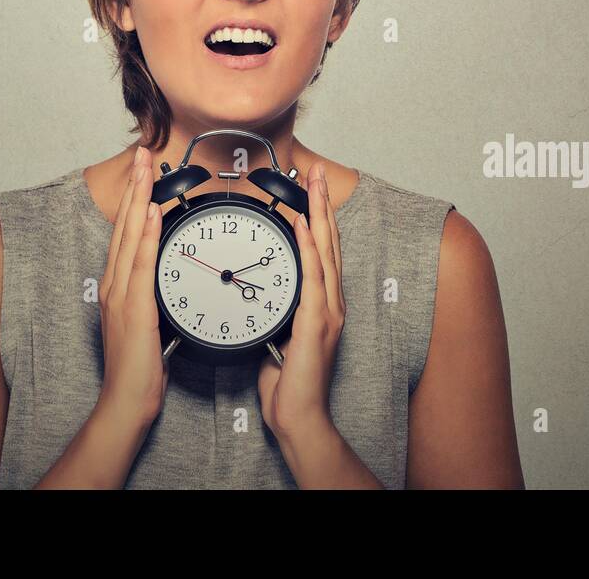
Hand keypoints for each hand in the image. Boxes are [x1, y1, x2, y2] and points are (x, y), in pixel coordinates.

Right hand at [95, 146, 167, 432]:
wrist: (127, 400)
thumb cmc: (140, 366)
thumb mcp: (147, 318)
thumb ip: (151, 291)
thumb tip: (166, 271)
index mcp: (119, 284)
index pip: (128, 231)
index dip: (136, 197)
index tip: (145, 170)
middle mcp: (115, 283)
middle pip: (126, 224)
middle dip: (136, 185)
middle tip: (143, 153)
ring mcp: (122, 293)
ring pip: (132, 235)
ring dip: (140, 198)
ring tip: (146, 168)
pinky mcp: (134, 306)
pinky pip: (142, 263)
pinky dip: (147, 234)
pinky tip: (152, 213)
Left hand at [257, 161, 344, 442]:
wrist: (298, 416)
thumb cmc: (287, 382)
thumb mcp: (278, 332)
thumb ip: (276, 307)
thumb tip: (258, 288)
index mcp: (321, 303)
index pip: (321, 250)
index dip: (317, 216)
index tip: (310, 188)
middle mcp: (330, 302)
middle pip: (328, 242)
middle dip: (323, 203)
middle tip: (318, 171)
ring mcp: (327, 312)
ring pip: (325, 252)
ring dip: (319, 215)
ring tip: (314, 185)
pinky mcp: (317, 323)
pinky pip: (314, 278)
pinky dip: (309, 249)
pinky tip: (304, 227)